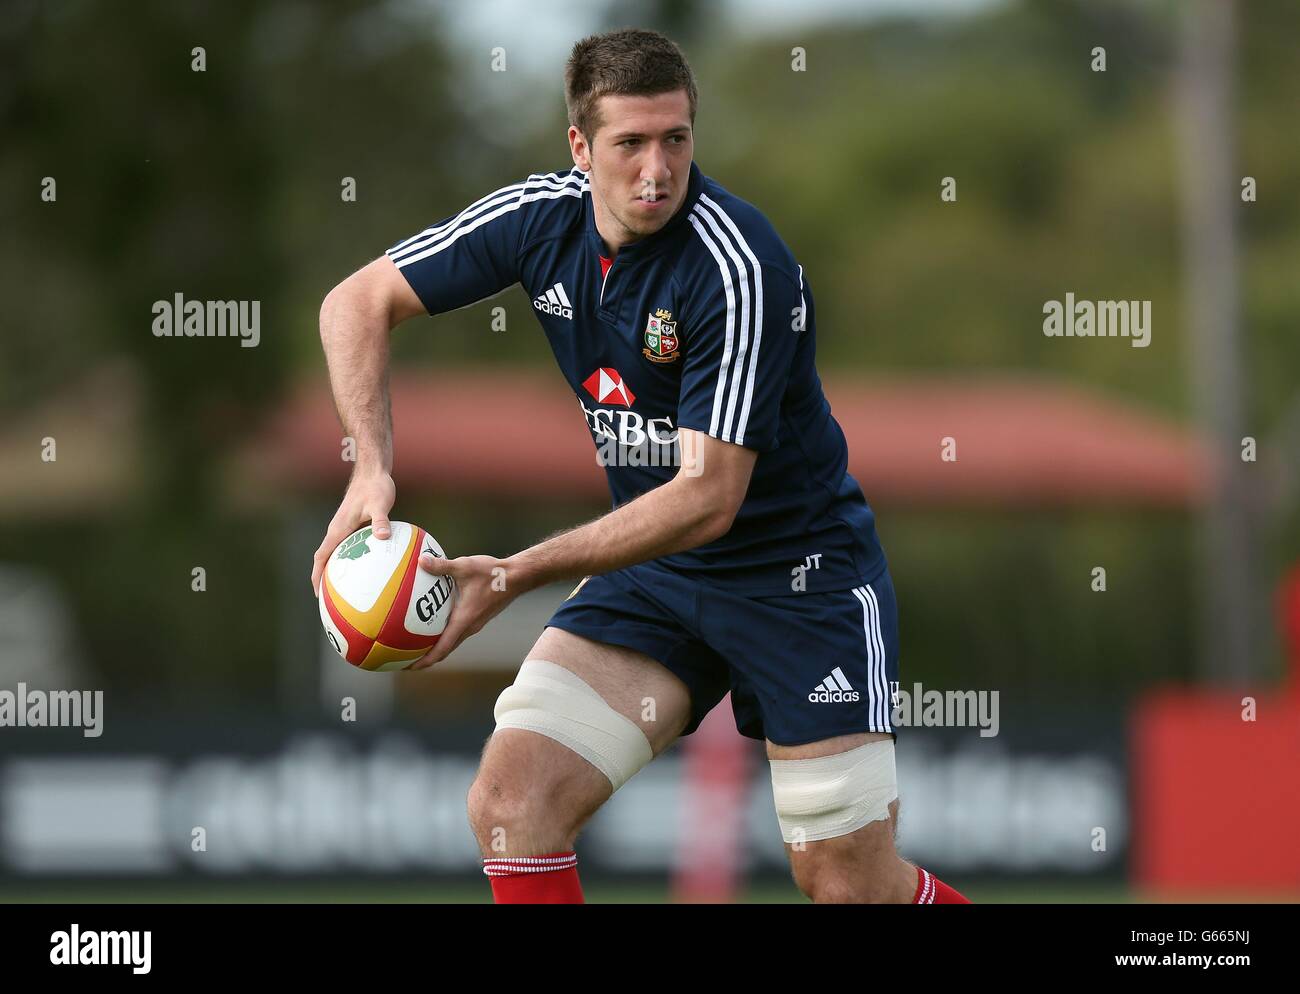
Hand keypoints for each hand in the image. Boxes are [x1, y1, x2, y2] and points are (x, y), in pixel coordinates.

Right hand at [311, 470, 396, 595]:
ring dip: (337, 571)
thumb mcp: (379, 504)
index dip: (317, 576)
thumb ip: (380, 520)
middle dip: (324, 580)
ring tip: (346, 592)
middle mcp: (338, 531)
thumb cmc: (375, 487)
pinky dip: (353, 561)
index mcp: (338, 529)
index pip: (321, 557)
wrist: (373, 473)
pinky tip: (368, 570)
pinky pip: (350, 548)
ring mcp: (345, 529)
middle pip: (325, 560)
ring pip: (337, 554)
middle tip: (330, 601)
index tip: (318, 594)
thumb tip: (382, 536)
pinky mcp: (355, 526)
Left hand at [407, 554, 520, 668]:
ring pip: (452, 642)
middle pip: (445, 650)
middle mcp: (470, 626)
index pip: (443, 648)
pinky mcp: (477, 618)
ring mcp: (475, 624)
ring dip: (436, 647)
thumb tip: (421, 561)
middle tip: (407, 658)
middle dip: (427, 658)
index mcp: (465, 620)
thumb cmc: (494, 574)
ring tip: (417, 645)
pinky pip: (457, 632)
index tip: (410, 666)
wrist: (517, 577)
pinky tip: (434, 623)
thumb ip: (441, 566)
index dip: (426, 660)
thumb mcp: (464, 567)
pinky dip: (444, 635)